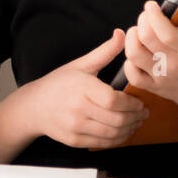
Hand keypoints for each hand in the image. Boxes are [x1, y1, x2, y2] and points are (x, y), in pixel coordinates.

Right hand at [18, 30, 148, 148]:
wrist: (34, 106)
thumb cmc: (58, 84)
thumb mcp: (81, 65)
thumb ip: (104, 52)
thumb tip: (122, 34)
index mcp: (82, 88)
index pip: (113, 100)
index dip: (132, 104)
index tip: (140, 102)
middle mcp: (78, 109)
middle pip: (116, 119)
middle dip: (136, 117)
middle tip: (144, 113)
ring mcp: (75, 127)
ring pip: (112, 134)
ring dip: (130, 129)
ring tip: (137, 122)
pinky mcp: (75, 140)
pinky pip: (103, 144)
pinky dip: (118, 140)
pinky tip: (124, 132)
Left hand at [123, 0, 177, 126]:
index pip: (166, 33)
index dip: (154, 16)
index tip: (151, 6)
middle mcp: (173, 65)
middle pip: (146, 39)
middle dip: (141, 21)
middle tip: (146, 15)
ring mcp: (160, 77)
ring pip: (134, 54)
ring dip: (131, 38)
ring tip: (138, 31)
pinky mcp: (152, 86)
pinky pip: (132, 74)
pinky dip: (129, 61)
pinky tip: (137, 51)